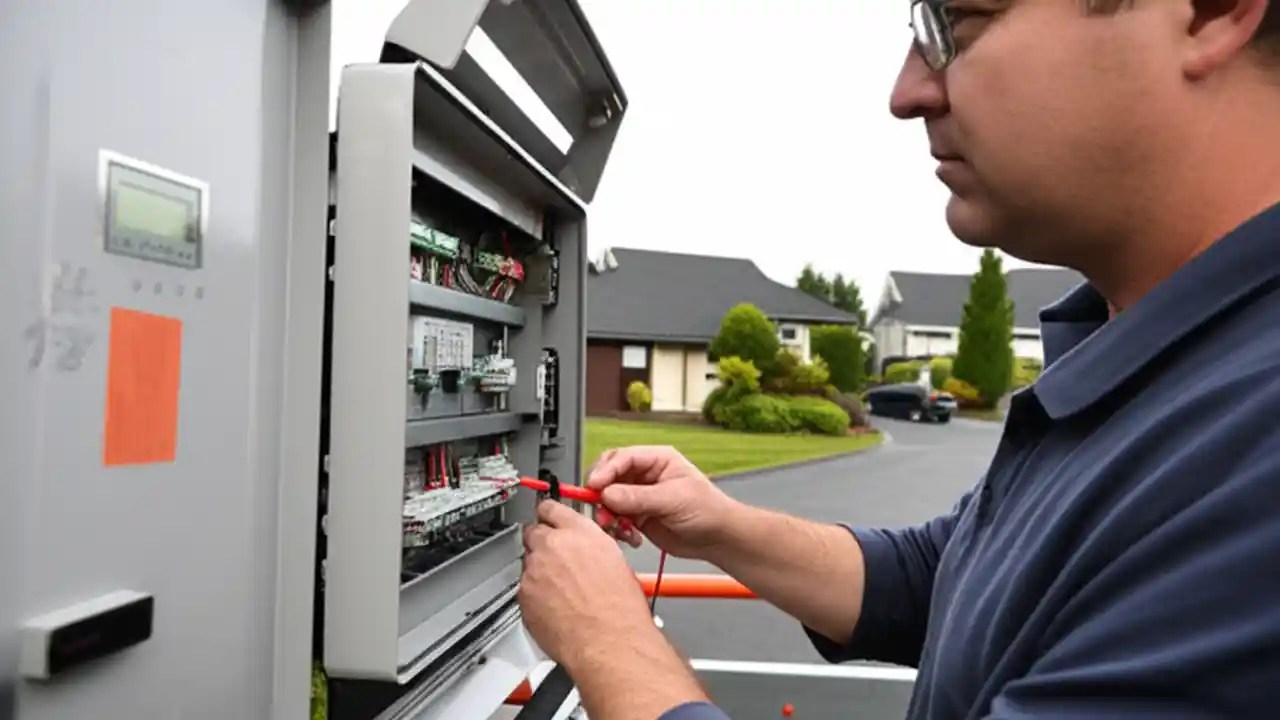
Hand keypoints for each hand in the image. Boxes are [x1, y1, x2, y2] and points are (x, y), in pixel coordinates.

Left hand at [518, 500, 656, 669]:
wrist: (608, 640)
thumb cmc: (619, 608)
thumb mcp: (616, 561)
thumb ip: (591, 546)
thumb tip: (584, 548)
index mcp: (581, 532)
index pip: (551, 508)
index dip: (549, 514)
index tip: (546, 517)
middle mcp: (554, 545)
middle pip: (533, 532)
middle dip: (542, 543)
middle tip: (555, 561)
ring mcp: (535, 569)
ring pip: (529, 563)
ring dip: (540, 572)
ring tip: (561, 593)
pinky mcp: (524, 594)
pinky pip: (525, 589)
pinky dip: (535, 596)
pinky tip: (555, 608)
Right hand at [586, 445, 742, 559]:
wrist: (718, 539)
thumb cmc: (707, 510)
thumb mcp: (673, 499)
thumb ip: (638, 497)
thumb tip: (607, 494)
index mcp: (656, 459)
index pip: (621, 458)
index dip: (605, 470)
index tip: (594, 486)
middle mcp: (644, 475)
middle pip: (608, 477)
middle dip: (601, 494)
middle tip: (601, 511)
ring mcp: (638, 496)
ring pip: (607, 500)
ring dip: (608, 516)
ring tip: (620, 529)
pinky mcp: (636, 517)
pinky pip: (615, 519)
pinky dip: (617, 529)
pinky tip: (632, 538)